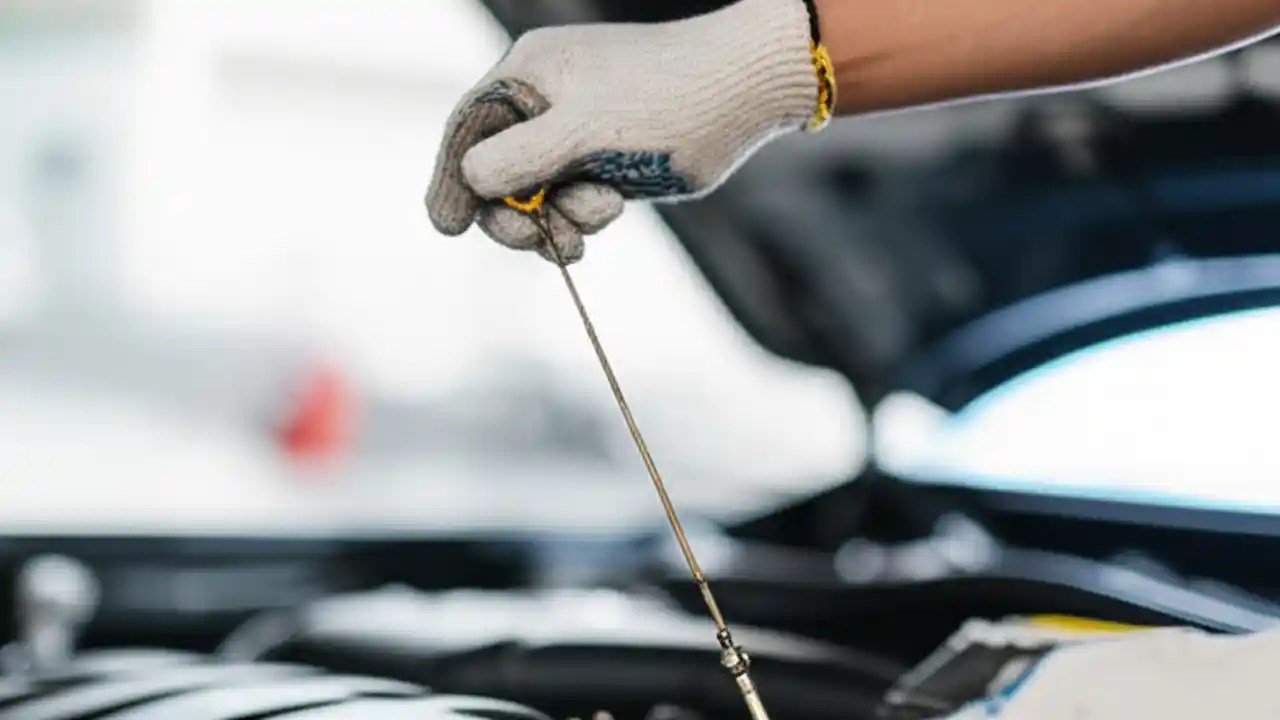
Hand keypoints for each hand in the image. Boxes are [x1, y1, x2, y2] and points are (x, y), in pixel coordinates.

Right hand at [426, 0, 820, 262]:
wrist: (750, 87)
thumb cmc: (670, 100)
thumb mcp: (587, 132)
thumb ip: (522, 158)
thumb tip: (468, 179)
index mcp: (529, 75)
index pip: (468, 132)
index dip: (451, 181)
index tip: (449, 227)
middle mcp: (546, 100)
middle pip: (498, 171)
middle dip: (518, 212)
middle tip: (542, 244)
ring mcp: (577, 130)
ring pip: (539, 192)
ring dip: (561, 216)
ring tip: (605, 213)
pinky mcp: (607, 157)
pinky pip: (573, 195)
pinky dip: (584, 214)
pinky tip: (611, 213)